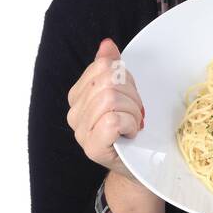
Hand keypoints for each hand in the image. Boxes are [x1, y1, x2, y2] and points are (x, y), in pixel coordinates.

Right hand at [66, 37, 146, 184]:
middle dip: (132, 96)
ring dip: (133, 112)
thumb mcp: (124, 95)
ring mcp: (81, 132)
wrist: (138, 167)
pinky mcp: (92, 147)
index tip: (131, 98)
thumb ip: (112, 69)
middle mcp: (74, 113)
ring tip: (133, 124)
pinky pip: (112, 121)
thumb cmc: (131, 131)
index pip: (103, 67)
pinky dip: (130, 124)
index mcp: (78, 96)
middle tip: (136, 114)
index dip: (125, 78)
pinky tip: (131, 134)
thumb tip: (107, 45)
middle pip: (108, 82)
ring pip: (111, 99)